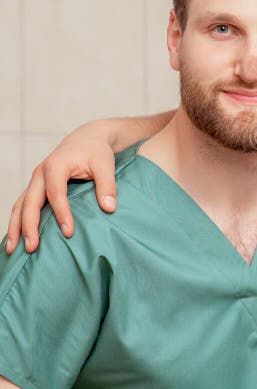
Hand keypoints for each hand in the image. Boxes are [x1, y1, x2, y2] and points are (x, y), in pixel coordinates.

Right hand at [6, 128, 117, 254]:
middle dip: (28, 226)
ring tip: (14, 250)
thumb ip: (107, 185)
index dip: (61, 213)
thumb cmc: (96, 151)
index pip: (56, 193)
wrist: (87, 139)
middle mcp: (40, 173)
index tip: (68, 232)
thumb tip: (109, 208)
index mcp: (56, 165)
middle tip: (31, 248)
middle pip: (29, 202)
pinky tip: (18, 238)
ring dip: (16, 227)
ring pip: (20, 205)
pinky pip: (23, 205)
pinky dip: (18, 222)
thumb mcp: (105, 164)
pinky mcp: (36, 187)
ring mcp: (36, 181)